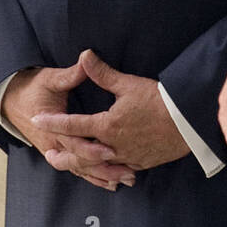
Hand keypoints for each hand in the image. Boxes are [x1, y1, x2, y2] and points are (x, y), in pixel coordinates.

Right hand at [2, 61, 135, 191]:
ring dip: (103, 176)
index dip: (92, 148)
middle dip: (104, 169)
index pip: (74, 143)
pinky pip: (78, 171)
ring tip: (127, 179)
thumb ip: (71, 74)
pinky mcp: (59, 155)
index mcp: (52, 129)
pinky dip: (94, 178)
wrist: (11, 101)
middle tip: (128, 171)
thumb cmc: (32, 89)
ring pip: (81, 171)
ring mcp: (56, 152)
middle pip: (81, 163)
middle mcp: (54, 146)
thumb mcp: (50, 79)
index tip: (112, 150)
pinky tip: (112, 183)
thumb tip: (87, 59)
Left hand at [30, 49, 188, 171]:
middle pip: (81, 154)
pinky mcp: (142, 163)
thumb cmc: (159, 101)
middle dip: (63, 155)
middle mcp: (113, 146)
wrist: (188, 122)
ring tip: (72, 165)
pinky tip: (106, 170)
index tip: (37, 120)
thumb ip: (103, 73)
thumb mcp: (128, 84)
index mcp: (106, 126)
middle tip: (50, 154)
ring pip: (99, 166)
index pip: (72, 125)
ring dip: (83, 166)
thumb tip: (85, 55)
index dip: (53, 122)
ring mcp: (128, 158)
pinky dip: (109, 171)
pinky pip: (120, 170)